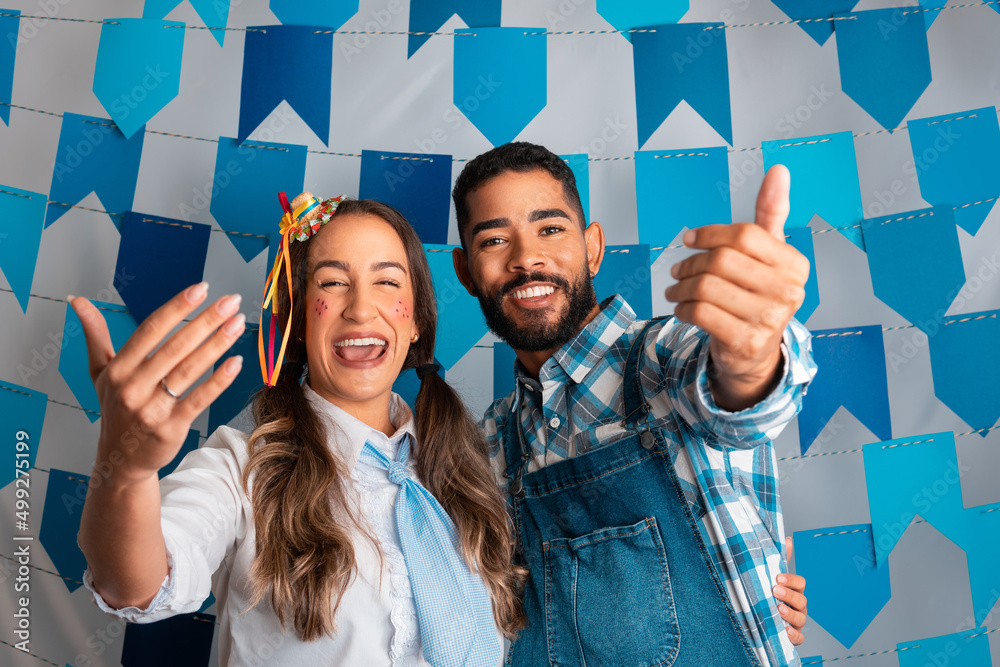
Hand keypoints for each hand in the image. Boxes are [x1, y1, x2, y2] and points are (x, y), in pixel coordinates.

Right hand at [71, 283, 245, 485]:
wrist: (120, 460)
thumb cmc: (115, 409)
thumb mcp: (100, 372)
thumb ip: (95, 335)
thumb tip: (77, 300)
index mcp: (118, 369)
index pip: (151, 330)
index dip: (177, 307)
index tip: (201, 288)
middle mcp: (132, 387)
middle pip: (174, 346)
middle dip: (205, 320)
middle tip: (230, 301)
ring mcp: (151, 409)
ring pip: (189, 370)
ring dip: (217, 344)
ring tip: (237, 324)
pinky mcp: (171, 427)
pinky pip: (199, 399)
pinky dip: (219, 380)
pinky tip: (237, 361)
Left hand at [664, 165, 809, 408]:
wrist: (755, 352)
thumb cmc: (757, 293)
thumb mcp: (768, 254)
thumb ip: (771, 213)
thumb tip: (779, 170)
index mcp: (795, 264)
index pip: (744, 235)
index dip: (710, 234)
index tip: (688, 239)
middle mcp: (788, 292)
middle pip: (722, 261)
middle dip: (691, 263)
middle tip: (678, 270)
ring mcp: (769, 319)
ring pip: (707, 287)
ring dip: (681, 287)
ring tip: (675, 290)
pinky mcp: (745, 342)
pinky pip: (700, 314)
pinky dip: (683, 308)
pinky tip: (681, 308)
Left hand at [773, 536, 806, 644]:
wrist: (760, 617)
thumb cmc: (769, 594)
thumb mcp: (773, 576)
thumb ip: (779, 559)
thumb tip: (787, 539)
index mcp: (794, 590)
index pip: (800, 583)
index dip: (791, 580)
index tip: (777, 577)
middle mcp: (798, 606)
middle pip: (801, 600)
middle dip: (789, 595)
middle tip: (775, 590)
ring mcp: (796, 622)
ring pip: (801, 619)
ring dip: (790, 614)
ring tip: (778, 609)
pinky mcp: (792, 636)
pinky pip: (798, 638)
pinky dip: (794, 635)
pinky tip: (785, 631)